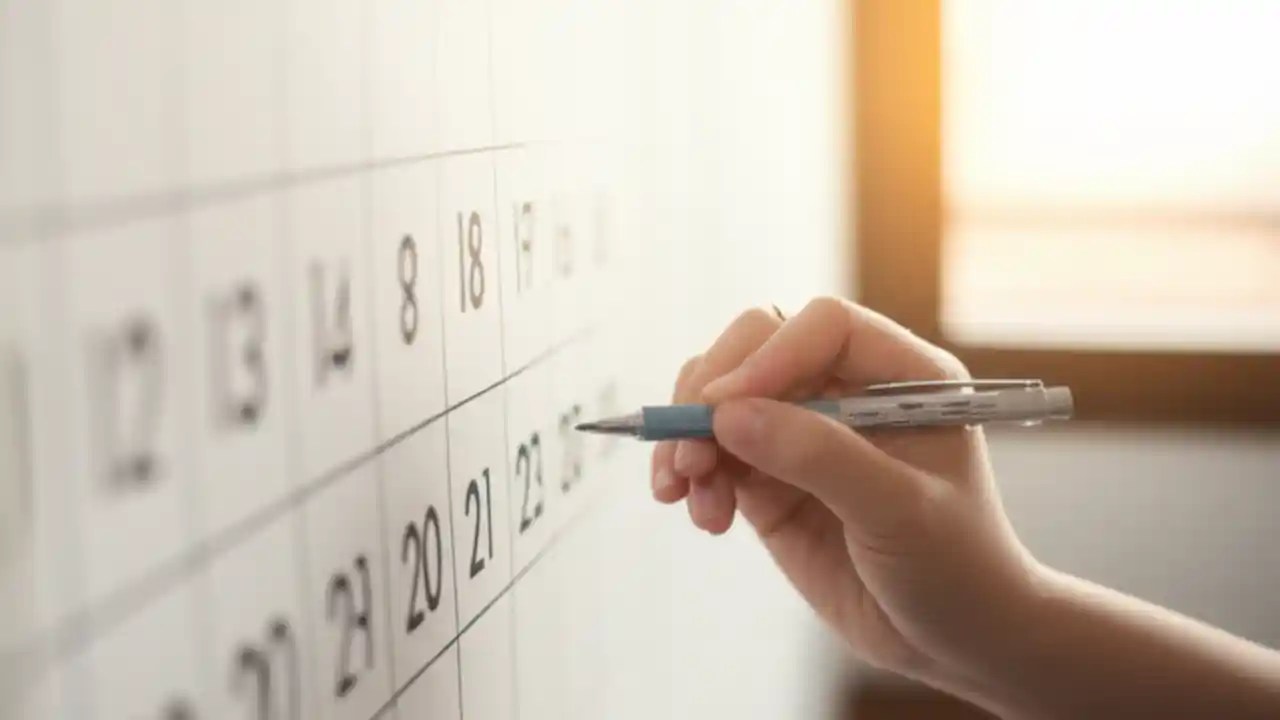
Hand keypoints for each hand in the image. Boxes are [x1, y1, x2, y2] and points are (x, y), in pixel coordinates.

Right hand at [651, 298, 1045, 697]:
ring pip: (723, 395)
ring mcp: (804, 431)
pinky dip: (692, 476)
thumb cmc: (957, 567)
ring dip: (690, 436)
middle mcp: (849, 389)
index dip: (770, 355)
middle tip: (687, 452)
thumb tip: (728, 415)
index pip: (825, 327)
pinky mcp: (771, 478)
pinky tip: (704, 516)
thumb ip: (818, 456)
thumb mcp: (899, 510)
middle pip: (757, 345)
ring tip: (682, 492)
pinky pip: (714, 452)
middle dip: (711, 393)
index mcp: (904, 375)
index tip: (724, 408)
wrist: (956, 639)